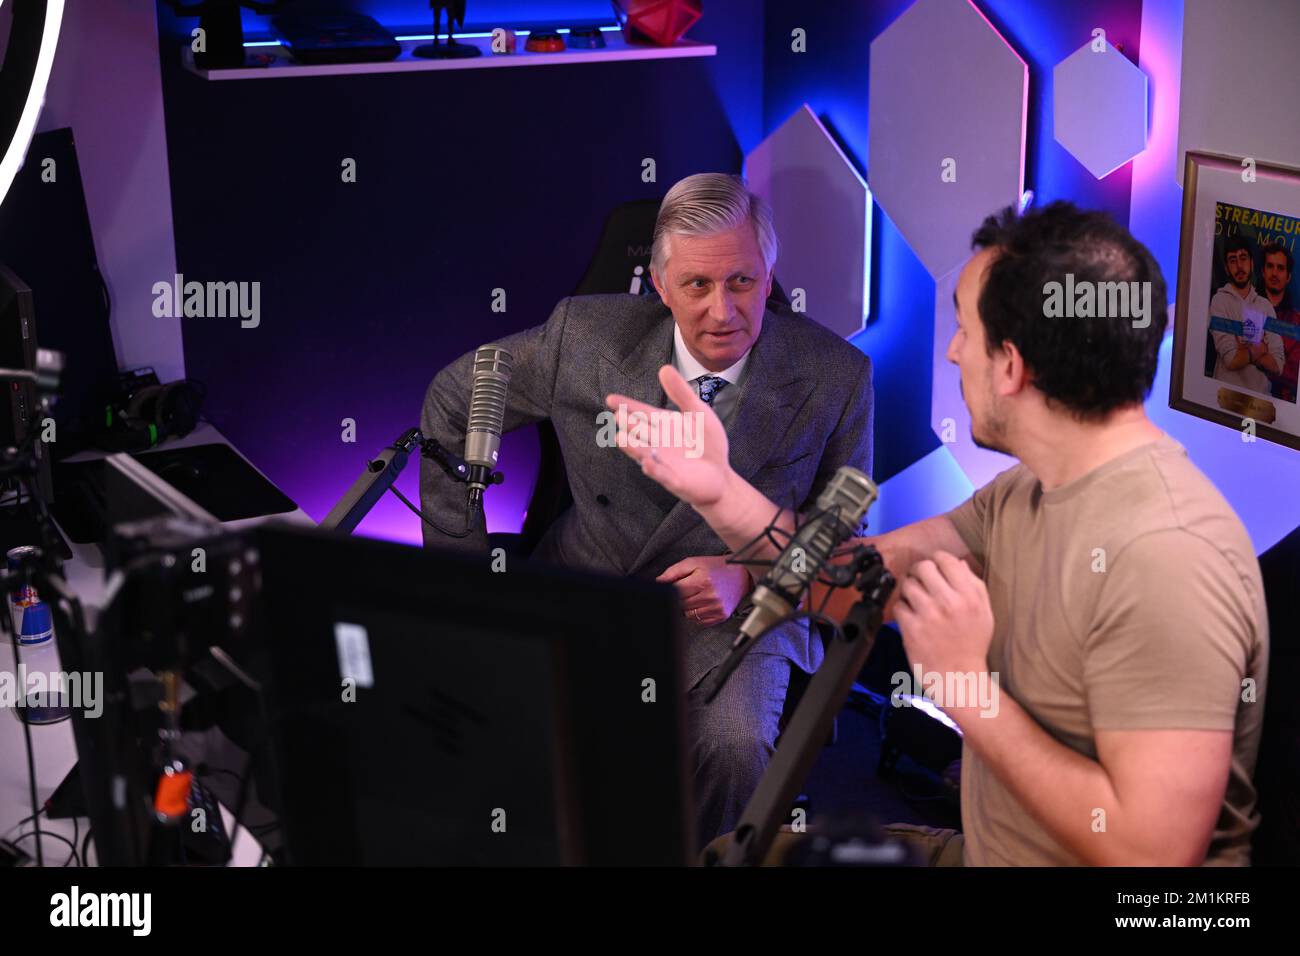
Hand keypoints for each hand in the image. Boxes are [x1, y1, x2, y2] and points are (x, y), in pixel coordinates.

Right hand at [606, 365, 732, 509]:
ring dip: (633, 447)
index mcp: (663, 425)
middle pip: (639, 432)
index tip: (610, 399)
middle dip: (629, 425)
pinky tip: (647, 463)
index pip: (641, 413)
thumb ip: (682, 393)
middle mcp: (658, 443)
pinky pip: (662, 475)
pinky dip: (654, 469)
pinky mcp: (674, 480)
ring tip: (621, 437)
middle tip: (619, 416)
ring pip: (645, 453)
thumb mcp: (698, 413)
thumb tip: (664, 368)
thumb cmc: (708, 444)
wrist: (720, 475)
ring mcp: (663, 462)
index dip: (626, 406)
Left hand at [658, 554, 753, 626]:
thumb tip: (658, 581)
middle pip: (681, 604)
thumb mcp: (694, 562)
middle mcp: (710, 596)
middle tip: (688, 589)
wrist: (741, 575)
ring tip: (697, 595)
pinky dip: (697, 613)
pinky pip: (699, 621)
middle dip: (680, 597)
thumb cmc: (717, 567)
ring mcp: (716, 608)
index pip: (675, 592)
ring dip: (688, 606)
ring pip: (688, 614)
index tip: (674, 587)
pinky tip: (703, 603)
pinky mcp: (720, 616)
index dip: (672, 589)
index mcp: (702, 581)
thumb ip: (674, 571)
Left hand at [894, 551, 993, 695]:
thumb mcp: (984, 612)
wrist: (959, 677)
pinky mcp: (911, 628)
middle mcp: (949, 602)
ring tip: (916, 601)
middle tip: (921, 582)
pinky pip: (898, 605)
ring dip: (909, 590)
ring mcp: (928, 615)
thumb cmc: (972, 643)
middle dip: (919, 572)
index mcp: (969, 596)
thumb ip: (974, 584)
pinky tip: (911, 617)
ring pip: (907, 584)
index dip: (937, 560)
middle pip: (923, 567)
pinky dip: (902, 609)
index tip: (935, 568)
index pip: (946, 560)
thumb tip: (959, 562)